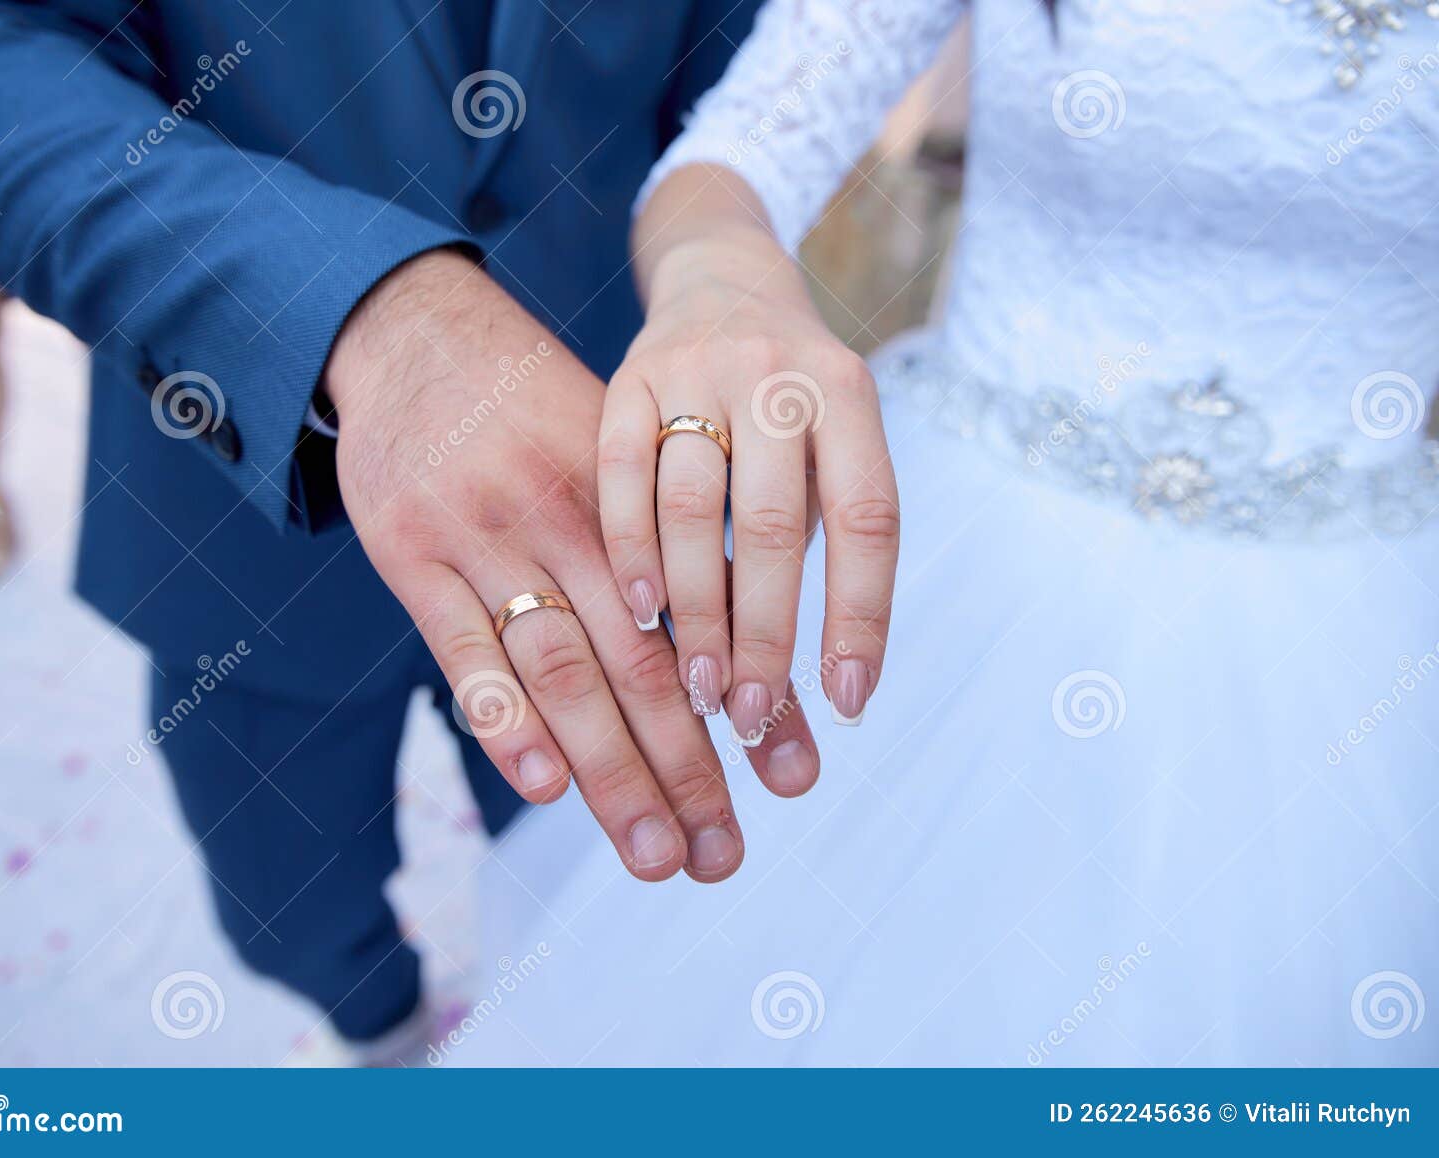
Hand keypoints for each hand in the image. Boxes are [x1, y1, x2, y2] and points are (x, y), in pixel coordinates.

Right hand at [326, 249, 744, 881]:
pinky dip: (502, 719)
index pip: (705, 615)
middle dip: (687, 767)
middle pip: (641, 663)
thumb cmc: (533, 403)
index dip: (749, 699)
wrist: (416, 328)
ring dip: (611, 770)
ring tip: (658, 853)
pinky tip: (545, 783)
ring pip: (562, 670)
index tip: (793, 776)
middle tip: (722, 857)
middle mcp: (566, 518)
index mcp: (632, 491)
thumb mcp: (617, 442)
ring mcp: (485, 538)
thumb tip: (739, 638)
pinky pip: (461, 650)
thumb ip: (668, 533)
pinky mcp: (411, 556)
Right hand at [600, 222, 898, 789]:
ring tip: (697, 689)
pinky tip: (639, 611)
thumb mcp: (830, 448)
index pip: (868, 518)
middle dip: (764, 632)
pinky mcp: (628, 377)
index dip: (861, 615)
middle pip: (773, 522)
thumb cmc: (789, 408)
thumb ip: (824, 544)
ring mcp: (698, 370)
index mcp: (849, 395)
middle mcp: (779, 376)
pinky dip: (629, 546)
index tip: (849, 702)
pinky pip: (620, 471)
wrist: (722, 282)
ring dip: (694, 607)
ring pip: (691, 504)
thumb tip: (823, 690)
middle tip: (752, 716)